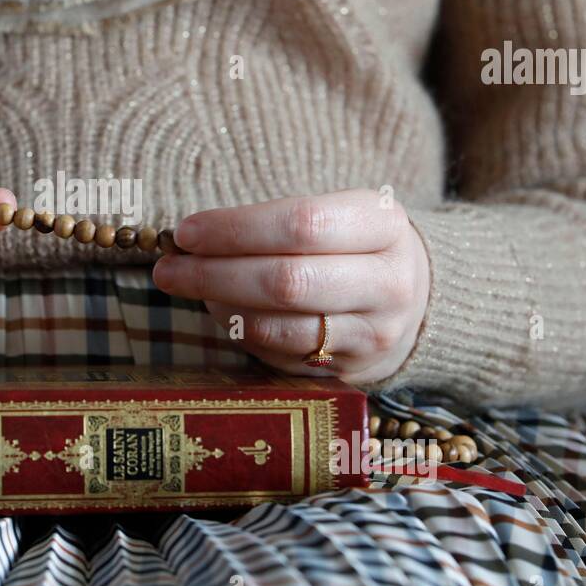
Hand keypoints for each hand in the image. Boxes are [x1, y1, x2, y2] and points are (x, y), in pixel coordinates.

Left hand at [151, 190, 429, 383]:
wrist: (418, 300)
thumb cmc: (355, 246)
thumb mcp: (339, 216)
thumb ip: (277, 223)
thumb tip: (192, 239)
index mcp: (383, 224)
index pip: (301, 223)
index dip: (235, 229)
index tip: (186, 232)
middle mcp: (388, 281)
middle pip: (287, 280)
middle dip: (214, 274)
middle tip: (167, 269)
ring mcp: (374, 332)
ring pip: (281, 325)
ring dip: (220, 306)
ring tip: (189, 288)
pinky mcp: (352, 369)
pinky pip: (281, 353)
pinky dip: (241, 331)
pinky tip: (221, 312)